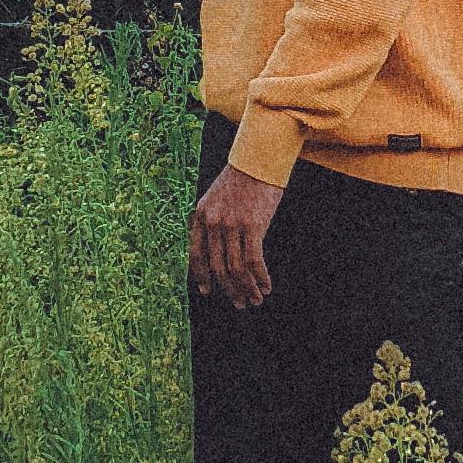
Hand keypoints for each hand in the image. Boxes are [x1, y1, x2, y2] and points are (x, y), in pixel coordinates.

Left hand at [189, 158, 283, 311]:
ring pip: (236, 269)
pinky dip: (260, 278)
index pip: (196, 255)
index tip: (207, 292)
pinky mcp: (252, 225)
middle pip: (218, 267)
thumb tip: (217, 248)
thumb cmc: (242, 178)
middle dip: (229, 290)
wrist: (259, 158)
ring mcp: (231, 225)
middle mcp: (213, 222)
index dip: (201, 277)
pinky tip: (266, 286)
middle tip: (240, 304)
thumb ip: (213, 220)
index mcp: (200, 215)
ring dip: (247, 289)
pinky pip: (254, 261)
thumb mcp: (217, 197)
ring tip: (255, 300)